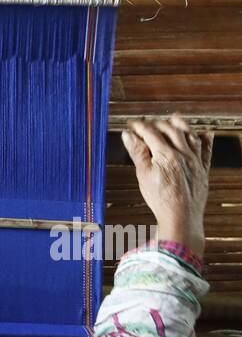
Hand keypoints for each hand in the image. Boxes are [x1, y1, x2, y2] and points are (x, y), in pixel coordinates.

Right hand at [122, 115, 211, 258]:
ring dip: (181, 125)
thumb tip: (128, 136)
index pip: (151, 132)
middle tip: (149, 124)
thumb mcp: (143, 175)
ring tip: (174, 118)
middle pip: (170, 130)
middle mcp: (183, 154)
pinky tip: (205, 133)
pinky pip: (206, 150)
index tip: (133, 125)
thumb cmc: (162, 200)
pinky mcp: (203, 170)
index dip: (140, 126)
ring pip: (189, 135)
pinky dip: (205, 140)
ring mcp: (195, 161)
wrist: (182, 218)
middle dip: (158, 124)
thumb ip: (137, 153)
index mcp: (166, 154)